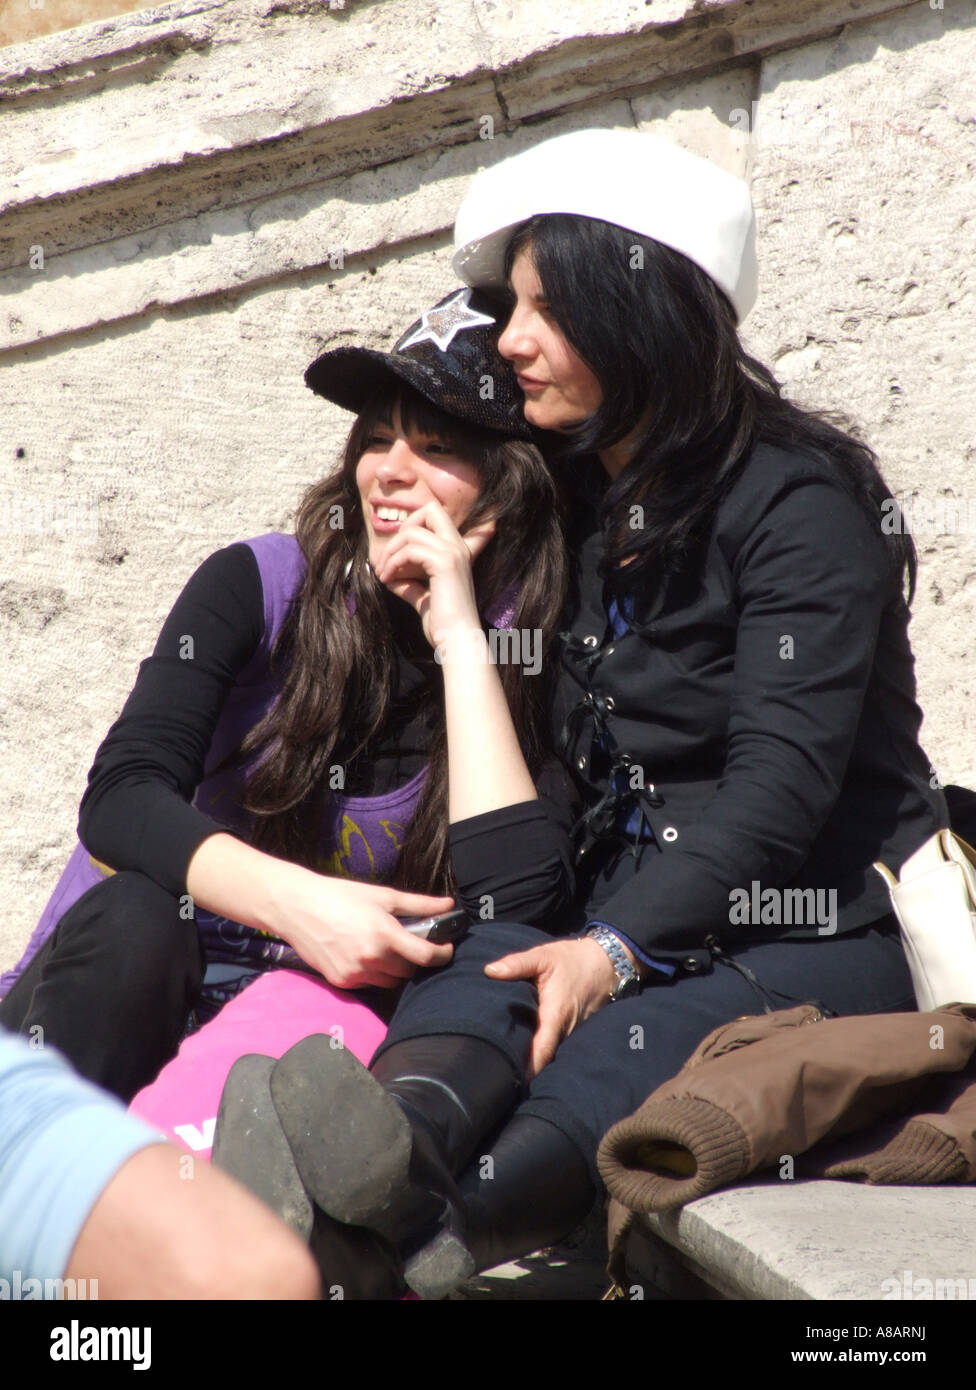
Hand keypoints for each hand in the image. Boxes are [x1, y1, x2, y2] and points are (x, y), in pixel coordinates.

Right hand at [267, 865, 456, 989]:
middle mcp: (371, 958)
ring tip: (387, 949)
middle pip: (409, 971)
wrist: (297, 907)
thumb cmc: (341, 896)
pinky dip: (374, 972)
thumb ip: (419, 904)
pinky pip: (370, 983)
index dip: (442, 954)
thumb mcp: (382, 895)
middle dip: (415, 959)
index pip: (425, 956)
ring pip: (390, 981)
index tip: (446, 948)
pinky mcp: (341, 982)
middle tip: (411, 944)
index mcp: (384, 934)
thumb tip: (449, 905)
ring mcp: (355, 973)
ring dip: (395, 969)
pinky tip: (365, 954)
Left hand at [375, 500, 495, 648]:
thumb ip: (408, 584)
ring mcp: (454, 552)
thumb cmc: (444, 625)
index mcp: (458, 553)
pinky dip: (393, 562)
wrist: (457, 640)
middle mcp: (459, 547)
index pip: (438, 516)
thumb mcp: (422, 598)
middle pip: (429, 510)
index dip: (413, 525)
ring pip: (412, 531)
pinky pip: (410, 549)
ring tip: (383, 574)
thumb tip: (390, 577)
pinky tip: (387, 579)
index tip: (396, 555)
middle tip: (387, 558)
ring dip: (390, 552)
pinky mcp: (445, 562)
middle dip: (402, 529)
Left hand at [484, 936, 620, 1077]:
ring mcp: (572, 1032)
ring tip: (505, 1062)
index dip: (527, 1068)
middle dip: (523, 1066)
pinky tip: (524, 1046)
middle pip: (543, 1057)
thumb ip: (517, 964)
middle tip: (496, 1073)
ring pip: (550, 1051)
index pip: (541, 1051)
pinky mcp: (574, 1030)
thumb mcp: (543, 957)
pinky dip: (541, 1046)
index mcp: (556, 1014)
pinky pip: (556, 1043)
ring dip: (532, 1057)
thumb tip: (490, 971)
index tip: (508, 1079)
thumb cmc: (571, 959)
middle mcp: (566, 1028)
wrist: (605, 963)